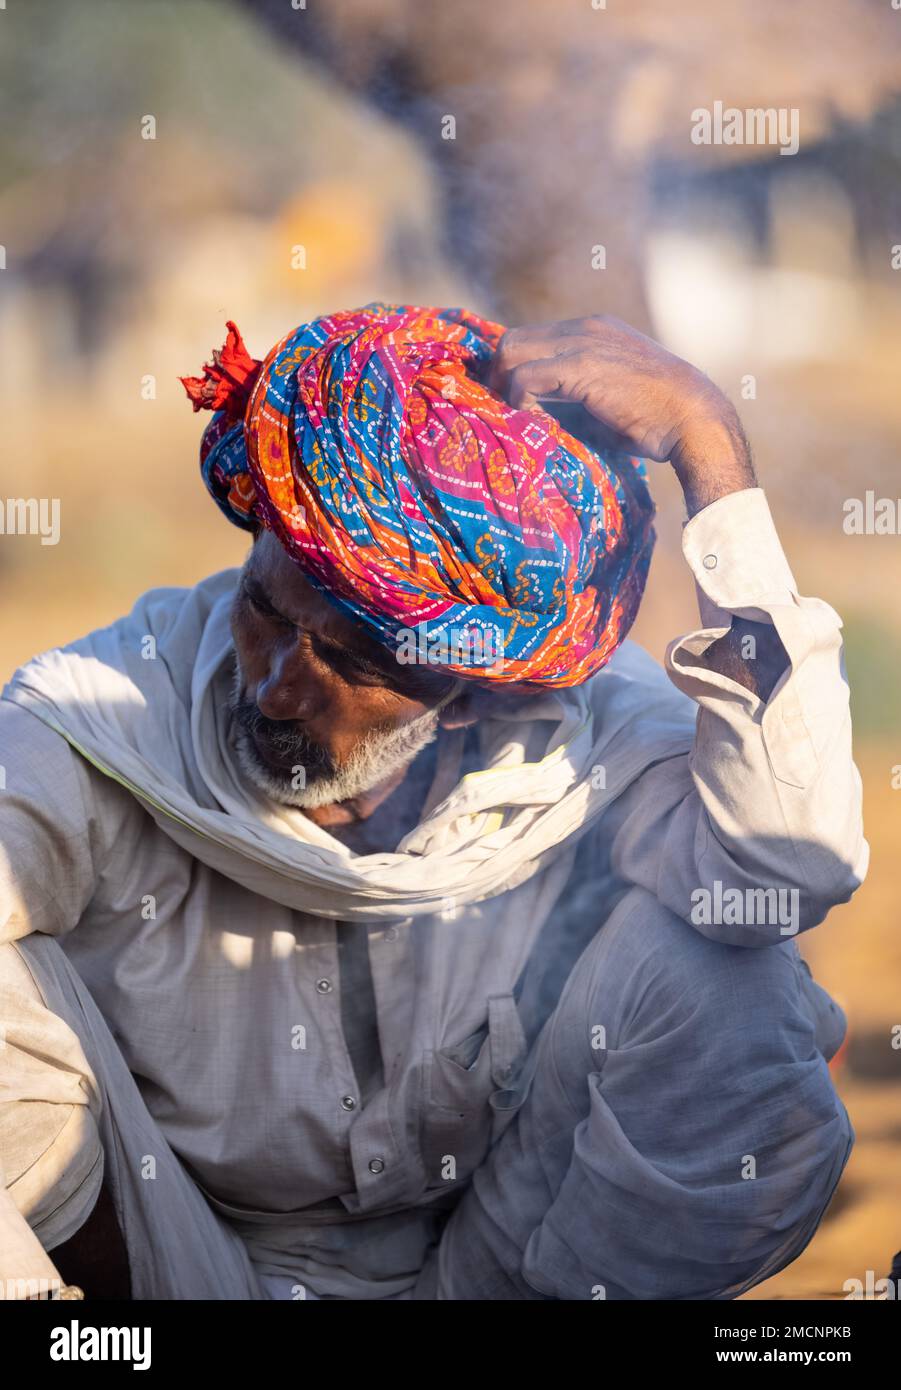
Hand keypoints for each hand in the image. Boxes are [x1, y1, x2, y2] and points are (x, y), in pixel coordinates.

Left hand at [488, 315, 755, 515]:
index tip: (512, 400)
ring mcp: (583, 343)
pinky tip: (532, 419)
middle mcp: (585, 328)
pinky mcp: (581, 367)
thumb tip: (541, 412)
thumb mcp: (612, 395)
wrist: (692, 419)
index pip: (534, 337)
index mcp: (595, 329)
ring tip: (518, 416)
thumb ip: (577, 392)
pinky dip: (519, 399)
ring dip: (506, 386)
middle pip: (514, 338)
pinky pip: (525, 376)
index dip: (516, 368)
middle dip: (500, 375)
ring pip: (512, 350)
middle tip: (504, 409)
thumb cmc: (658, 420)